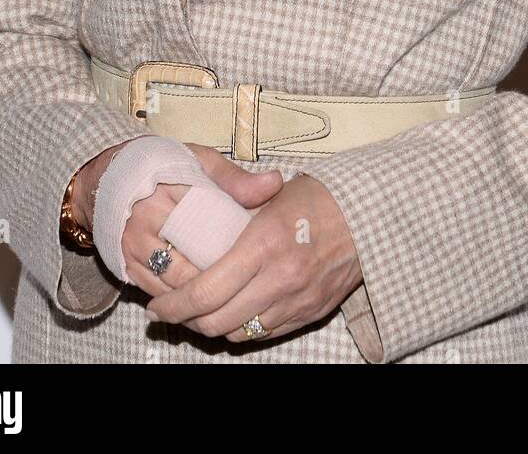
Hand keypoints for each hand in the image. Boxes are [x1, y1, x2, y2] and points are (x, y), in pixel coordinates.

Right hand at [71, 142, 284, 301]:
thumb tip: (275, 183)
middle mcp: (145, 221)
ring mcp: (132, 246)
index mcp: (169, 190)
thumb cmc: (163, 166)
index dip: (234, 247)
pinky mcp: (124, 265)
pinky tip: (202, 304)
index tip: (257, 256)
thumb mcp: (199, 161)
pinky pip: (156, 293)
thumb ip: (234, 176)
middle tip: (250, 284)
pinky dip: (180, 301)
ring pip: (174, 285)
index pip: (208, 227)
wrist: (110, 175)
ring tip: (232, 297)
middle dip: (221, 278)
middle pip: (191, 263)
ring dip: (202, 296)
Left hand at [145, 173, 363, 341]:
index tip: (156, 305)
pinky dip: (244, 326)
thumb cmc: (319, 195)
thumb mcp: (272, 195)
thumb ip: (234, 213)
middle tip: (170, 311)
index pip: (205, 292)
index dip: (173, 305)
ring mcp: (298, 301)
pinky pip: (267, 332)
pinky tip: (235, 310)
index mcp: (264, 244)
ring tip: (199, 311)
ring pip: (240, 333)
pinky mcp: (313, 313)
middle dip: (185, 321)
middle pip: (217, 322)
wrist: (372, 212)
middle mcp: (280, 279)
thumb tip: (195, 225)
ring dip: (214, 326)